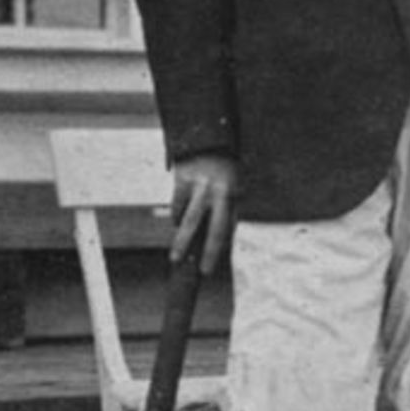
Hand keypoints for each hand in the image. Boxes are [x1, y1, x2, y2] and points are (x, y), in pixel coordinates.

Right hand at [170, 154, 237, 273]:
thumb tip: (222, 243)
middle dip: (208, 252)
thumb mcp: (233, 187)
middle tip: (202, 271)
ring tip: (175, 257)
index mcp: (234, 196)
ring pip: (189, 220)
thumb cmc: (223, 170)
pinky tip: (178, 220)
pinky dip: (176, 216)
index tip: (211, 268)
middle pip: (214, 228)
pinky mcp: (183, 179)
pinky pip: (177, 206)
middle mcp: (219, 192)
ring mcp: (200, 186)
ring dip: (182, 242)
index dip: (220, 249)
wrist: (207, 140)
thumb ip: (228, 211)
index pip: (229, 228)